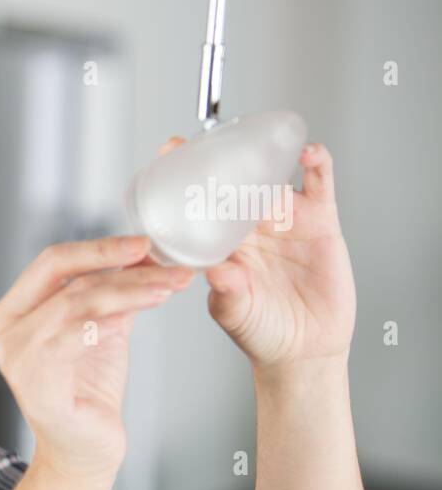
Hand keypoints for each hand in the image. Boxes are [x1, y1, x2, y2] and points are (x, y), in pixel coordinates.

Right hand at [0, 234, 193, 478]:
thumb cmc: (88, 392)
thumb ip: (111, 292)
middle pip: (64, 277)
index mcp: (13, 312)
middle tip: (164, 260)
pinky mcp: (36, 384)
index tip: (142, 243)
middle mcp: (6, 333)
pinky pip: (78, 337)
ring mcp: (16, 359)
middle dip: (118, 264)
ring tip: (169, 286)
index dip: (98, 247)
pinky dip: (114, 318)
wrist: (86, 448)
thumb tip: (143, 254)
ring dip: (130, 289)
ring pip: (77, 302)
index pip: (51, 262)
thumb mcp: (102, 328)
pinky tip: (147, 308)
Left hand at [158, 136, 356, 376]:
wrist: (304, 350)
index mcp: (221, 242)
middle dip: (220, 157)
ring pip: (273, 176)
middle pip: (234, 180)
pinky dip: (317, 164)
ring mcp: (285, 221)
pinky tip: (308, 153)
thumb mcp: (234, 314)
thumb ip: (226, 292)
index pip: (199, 202)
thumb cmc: (260, 332)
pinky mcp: (320, 222)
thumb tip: (216, 272)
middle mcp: (250, 227)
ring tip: (257, 143)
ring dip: (265, 156)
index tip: (168, 153)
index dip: (184, 177)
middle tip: (206, 139)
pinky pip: (319, 185)